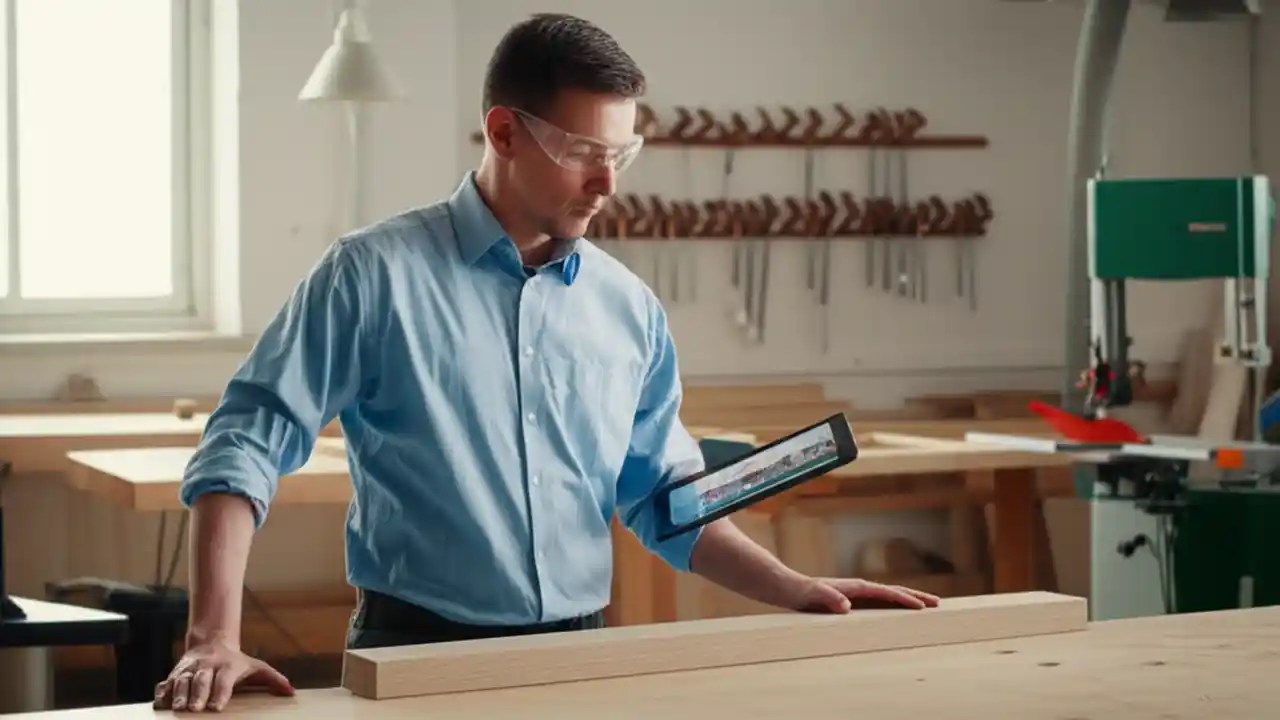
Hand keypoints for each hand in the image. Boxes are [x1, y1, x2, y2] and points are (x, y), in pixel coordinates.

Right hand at [153, 637, 294, 711]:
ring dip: (179, 694)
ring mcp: (189, 669)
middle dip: (197, 694)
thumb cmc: (237, 663)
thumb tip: (291, 692)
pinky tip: (160, 702)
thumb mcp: (257, 667)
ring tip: (178, 707)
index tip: (216, 707)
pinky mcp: (175, 673)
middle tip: (194, 708)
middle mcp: (207, 666)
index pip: (224, 681)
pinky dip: (162, 691)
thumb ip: (273, 679)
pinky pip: (166, 682)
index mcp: (228, 666)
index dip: (220, 694)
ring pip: (182, 681)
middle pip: (201, 680)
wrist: (212, 643)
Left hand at [791, 577, 940, 612]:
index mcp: (854, 587)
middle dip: (916, 597)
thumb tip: (847, 605)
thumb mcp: (812, 595)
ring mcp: (857, 595)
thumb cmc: (800, 592)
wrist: (788, 588)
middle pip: (893, 592)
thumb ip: (828, 597)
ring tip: (927, 608)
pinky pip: (878, 606)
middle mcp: (859, 589)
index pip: (886, 593)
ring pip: (888, 598)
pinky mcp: (852, 603)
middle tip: (938, 604)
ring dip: (908, 601)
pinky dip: (893, 608)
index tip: (922, 607)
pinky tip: (899, 616)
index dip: (904, 599)